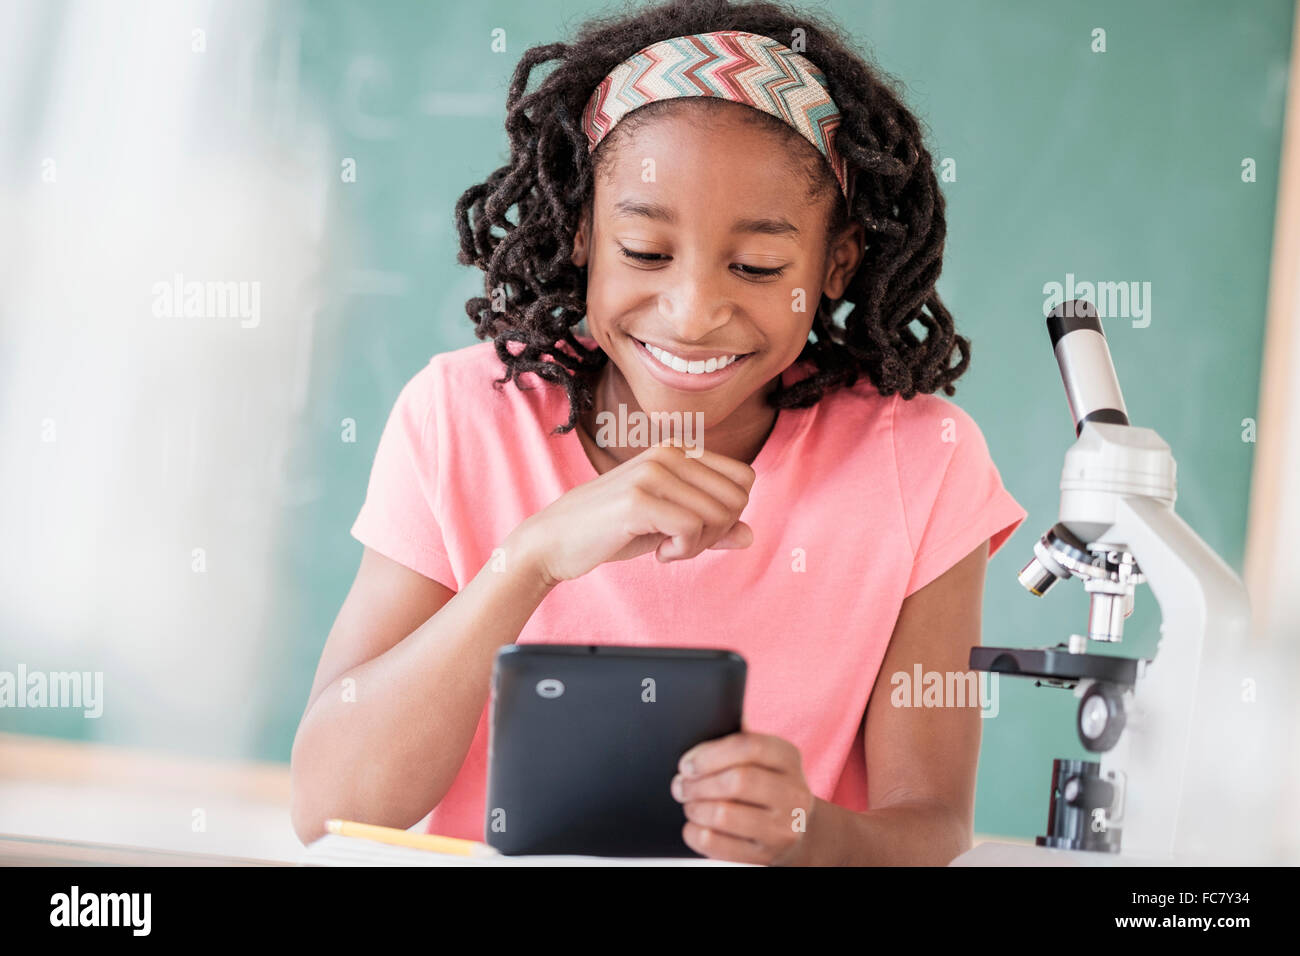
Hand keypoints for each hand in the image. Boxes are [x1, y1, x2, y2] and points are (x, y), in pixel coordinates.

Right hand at [507, 442, 754, 585]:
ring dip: (699, 545)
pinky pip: (692, 529)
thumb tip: (750, 535)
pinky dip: (683, 551)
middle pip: (737, 498)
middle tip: (682, 544)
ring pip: (719, 515)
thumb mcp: (667, 525)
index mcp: (677, 450)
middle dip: (718, 532)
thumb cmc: (610, 531)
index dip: (730, 514)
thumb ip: (709, 526)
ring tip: (667, 548)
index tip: (696, 530)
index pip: (742, 479)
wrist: (554, 540)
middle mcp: (669, 453)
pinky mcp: (639, 498)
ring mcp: (653, 472)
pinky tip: (658, 553)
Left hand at [670, 728, 816, 865]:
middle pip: (735, 781)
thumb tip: (703, 717)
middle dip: (697, 783)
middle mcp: (793, 794)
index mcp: (789, 758)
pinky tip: (695, 824)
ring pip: (723, 814)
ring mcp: (782, 829)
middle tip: (680, 784)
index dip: (709, 754)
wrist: (799, 830)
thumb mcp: (767, 758)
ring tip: (689, 803)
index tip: (686, 763)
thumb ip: (740, 739)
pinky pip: (716, 844)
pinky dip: (694, 832)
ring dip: (694, 808)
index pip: (748, 747)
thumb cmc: (769, 784)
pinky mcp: (766, 856)